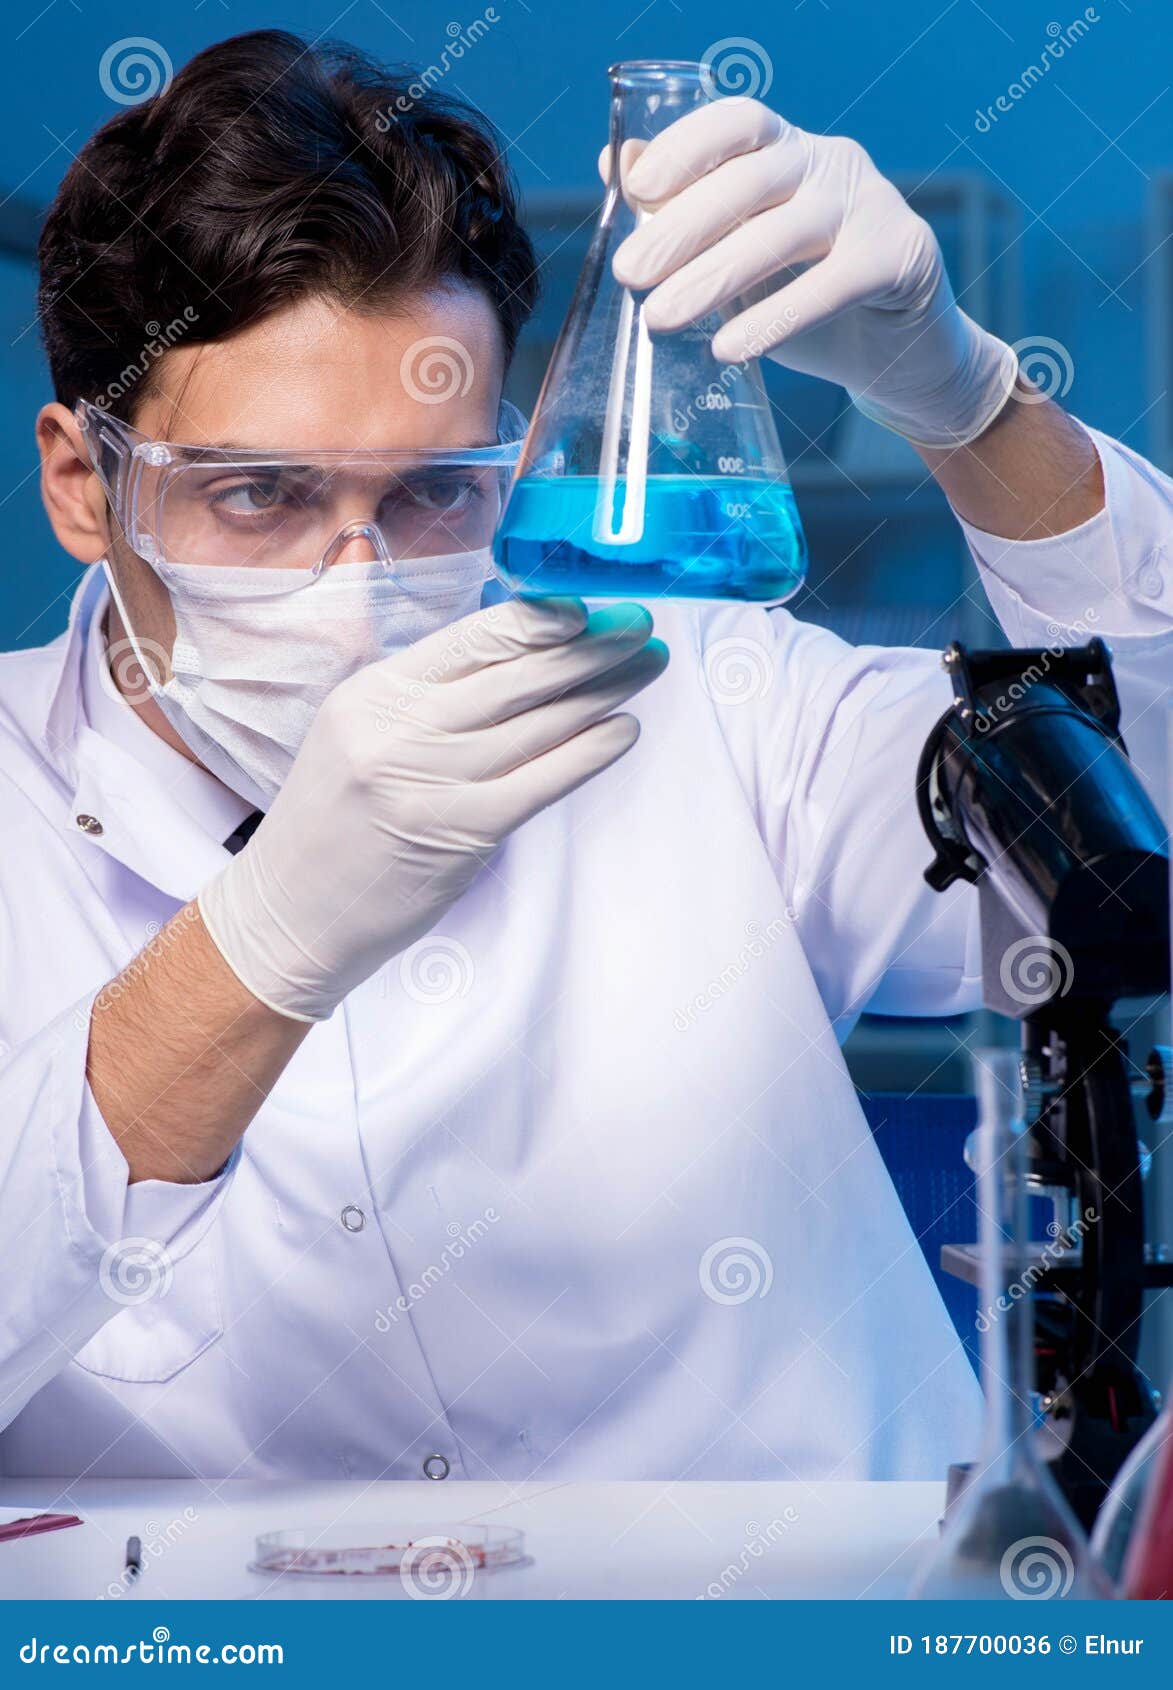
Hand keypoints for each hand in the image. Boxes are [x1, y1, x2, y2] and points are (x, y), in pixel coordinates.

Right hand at [199, 597, 667, 1020]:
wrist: (294, 912)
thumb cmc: (334, 821)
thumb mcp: (357, 731)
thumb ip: (426, 695)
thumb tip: (516, 651)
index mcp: (375, 693)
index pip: (474, 638)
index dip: (540, 618)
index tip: (588, 605)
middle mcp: (402, 730)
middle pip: (518, 674)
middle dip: (590, 644)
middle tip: (638, 622)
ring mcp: (434, 781)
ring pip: (540, 723)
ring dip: (604, 690)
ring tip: (646, 665)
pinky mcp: (462, 832)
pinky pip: (543, 780)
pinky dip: (591, 751)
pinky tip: (624, 730)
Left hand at [608, 98, 1017, 447]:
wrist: (898, 357)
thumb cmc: (809, 303)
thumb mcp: (741, 259)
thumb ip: (686, 213)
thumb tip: (615, 162)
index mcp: (790, 152)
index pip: (739, 123)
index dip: (687, 146)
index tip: (638, 187)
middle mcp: (831, 164)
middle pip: (750, 181)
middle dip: (681, 227)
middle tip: (629, 273)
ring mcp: (872, 205)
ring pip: (784, 233)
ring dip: (715, 275)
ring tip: (661, 318)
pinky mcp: (903, 255)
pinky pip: (831, 285)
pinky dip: (775, 319)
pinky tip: (729, 348)